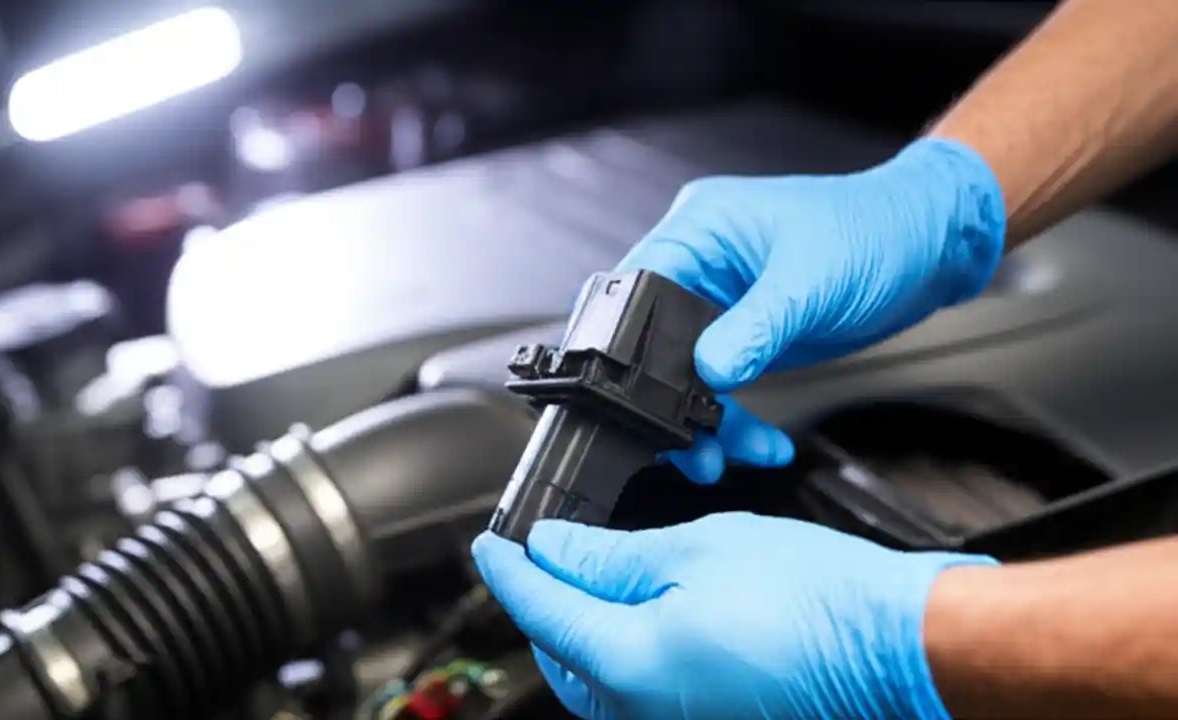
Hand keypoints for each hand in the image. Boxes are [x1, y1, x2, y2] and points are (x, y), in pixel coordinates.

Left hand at [473, 515, 996, 719]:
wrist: (895, 647)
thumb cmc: (817, 599)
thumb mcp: (698, 549)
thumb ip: (610, 557)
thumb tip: (555, 550)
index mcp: (629, 663)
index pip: (539, 609)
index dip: (508, 568)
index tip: (492, 544)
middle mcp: (642, 713)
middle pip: (559, 654)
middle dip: (543, 604)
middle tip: (543, 554)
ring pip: (595, 680)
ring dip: (582, 629)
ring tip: (592, 576)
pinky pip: (638, 695)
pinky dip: (625, 653)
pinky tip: (643, 615)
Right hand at [622, 138, 1005, 482]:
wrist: (932, 245)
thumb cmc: (879, 231)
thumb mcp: (811, 283)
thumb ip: (754, 329)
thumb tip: (707, 372)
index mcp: (700, 227)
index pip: (637, 286)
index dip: (630, 345)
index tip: (641, 398)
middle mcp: (702, 261)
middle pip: (651, 340)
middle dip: (668, 399)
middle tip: (689, 445)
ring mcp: (722, 299)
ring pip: (683, 373)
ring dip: (703, 421)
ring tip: (721, 458)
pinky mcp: (745, 332)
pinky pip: (718, 384)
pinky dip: (732, 419)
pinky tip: (757, 443)